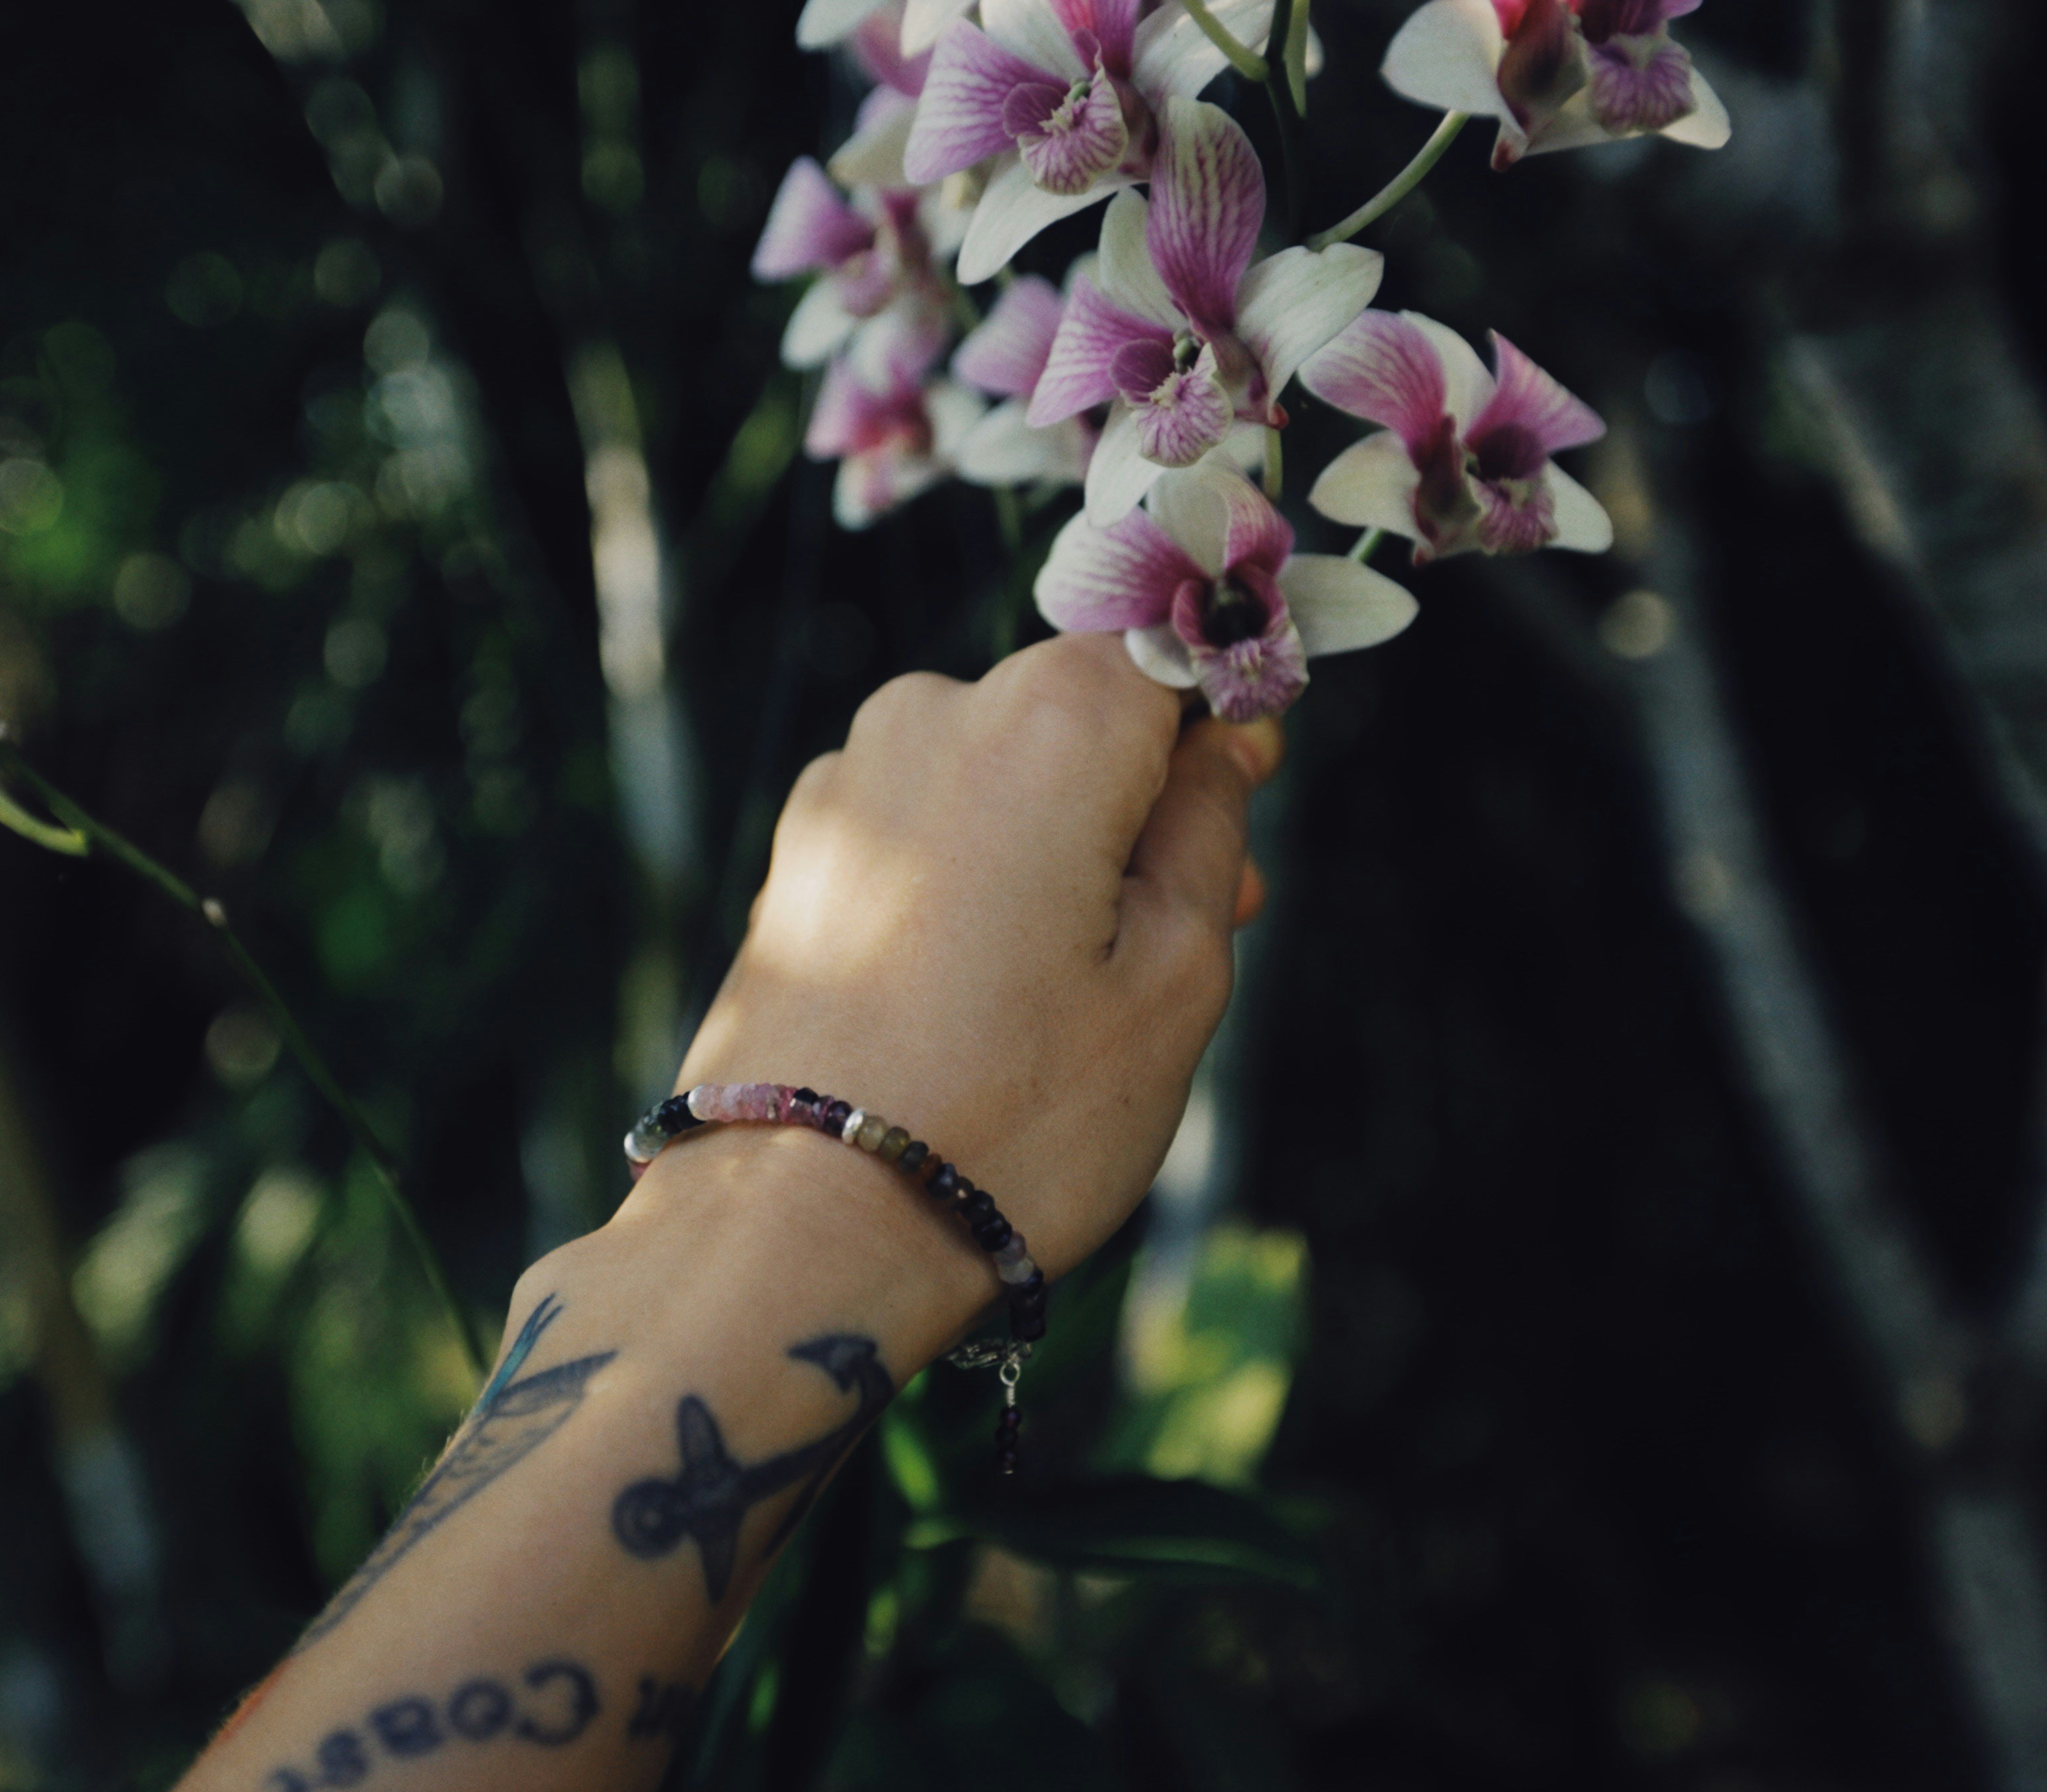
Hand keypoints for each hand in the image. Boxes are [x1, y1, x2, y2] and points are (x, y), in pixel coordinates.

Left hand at [645, 632, 1280, 1315]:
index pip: (1168, 646)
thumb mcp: (1175, 979)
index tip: (1248, 793)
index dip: (1222, 710)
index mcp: (1048, 722)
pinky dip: (977, 877)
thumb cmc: (1015, 1115)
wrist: (798, 1230)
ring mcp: (848, 782)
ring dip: (1063, 845)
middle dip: (1147, 797)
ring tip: (1089, 988)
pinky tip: (992, 993)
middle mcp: (932, 715)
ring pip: (1000, 774)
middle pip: (1081, 712)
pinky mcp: (798, 852)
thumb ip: (1209, 829)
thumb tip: (1224, 743)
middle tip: (1200, 927)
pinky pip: (924, 826)